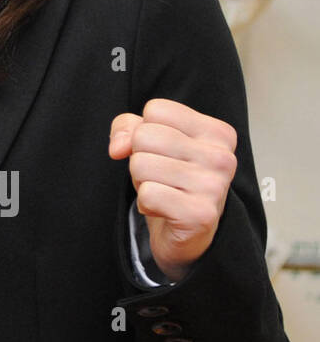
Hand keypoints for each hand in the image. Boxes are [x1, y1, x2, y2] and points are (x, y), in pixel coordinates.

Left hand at [108, 98, 237, 282]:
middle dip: (140, 157)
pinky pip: (147, 194)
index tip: (163, 152)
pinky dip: (145, 204)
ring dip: (142, 181)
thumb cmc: (171, 180)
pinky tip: (164, 209)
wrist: (188, 232)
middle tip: (160, 176)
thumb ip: (127, 127)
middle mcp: (222, 157)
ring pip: (140, 163)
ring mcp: (214, 186)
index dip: (145, 131)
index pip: (156, 109)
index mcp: (217, 132)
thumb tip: (118, 147)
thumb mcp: (149, 142)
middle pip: (144, 135)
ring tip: (163, 191)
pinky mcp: (200, 215)